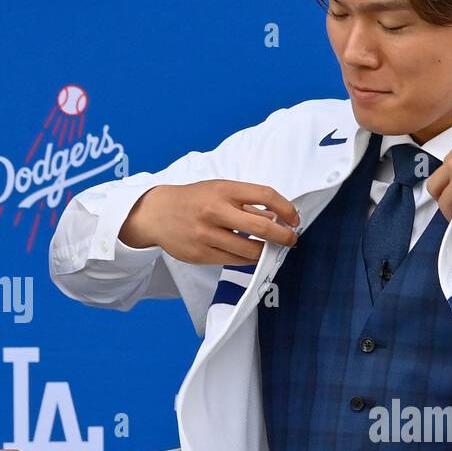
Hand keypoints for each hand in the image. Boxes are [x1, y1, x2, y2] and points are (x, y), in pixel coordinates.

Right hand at [119, 180, 301, 265]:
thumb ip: (246, 201)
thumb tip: (279, 217)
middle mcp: (215, 211)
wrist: (157, 213)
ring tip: (270, 249)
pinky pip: (235, 261)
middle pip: (262, 227)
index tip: (294, 219)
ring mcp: (207, 235)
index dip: (286, 209)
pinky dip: (249, 259)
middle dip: (283, 236)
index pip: (265, 196)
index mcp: (224, 190)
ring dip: (267, 251)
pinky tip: (252, 254)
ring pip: (250, 250)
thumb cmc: (195, 200)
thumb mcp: (219, 189)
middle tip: (291, 240)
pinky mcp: (201, 254)